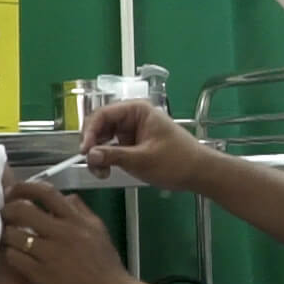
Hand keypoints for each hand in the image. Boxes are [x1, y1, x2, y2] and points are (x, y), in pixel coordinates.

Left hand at [1, 182, 135, 283]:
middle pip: (23, 210)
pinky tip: (15, 257)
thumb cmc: (106, 264)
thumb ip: (81, 211)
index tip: (14, 190)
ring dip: (7, 234)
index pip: (46, 192)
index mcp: (76, 220)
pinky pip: (15, 258)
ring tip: (9, 238)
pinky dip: (11, 255)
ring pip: (14, 235)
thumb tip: (65, 197)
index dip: (25, 187)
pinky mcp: (41, 276)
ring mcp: (50, 255)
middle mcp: (62, 233)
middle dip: (8, 209)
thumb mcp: (98, 230)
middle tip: (4, 214)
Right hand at [79, 102, 208, 190]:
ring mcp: (132, 131)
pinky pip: (112, 148)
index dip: (90, 132)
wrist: (198, 173)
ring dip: (98, 154)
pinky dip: (106, 158)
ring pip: (104, 138)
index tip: (84, 151)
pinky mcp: (133, 144)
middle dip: (93, 145)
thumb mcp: (143, 159)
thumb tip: (89, 155)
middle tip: (91, 164)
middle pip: (100, 126)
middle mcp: (132, 117)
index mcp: (137, 110)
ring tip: (101, 171)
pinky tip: (106, 170)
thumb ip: (114, 155)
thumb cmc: (176, 161)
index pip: (103, 114)